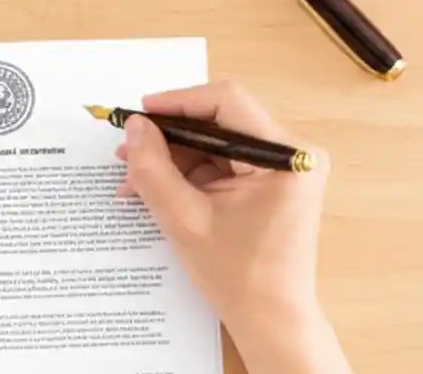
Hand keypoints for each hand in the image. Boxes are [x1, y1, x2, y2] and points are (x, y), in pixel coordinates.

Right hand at [116, 82, 351, 373]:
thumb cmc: (239, 277)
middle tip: (129, 148)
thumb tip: (135, 127)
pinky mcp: (272, 182)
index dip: (178, 102)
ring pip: (217, 142)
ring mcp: (284, 168)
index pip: (227, 102)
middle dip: (170, 136)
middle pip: (220, 122)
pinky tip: (157, 187)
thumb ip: (153, 168)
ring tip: (134, 175)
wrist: (271, 320)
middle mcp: (293, 154)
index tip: (141, 114)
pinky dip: (190, 173)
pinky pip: (224, 162)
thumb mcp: (184, 219)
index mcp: (285, 157)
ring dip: (175, 157)